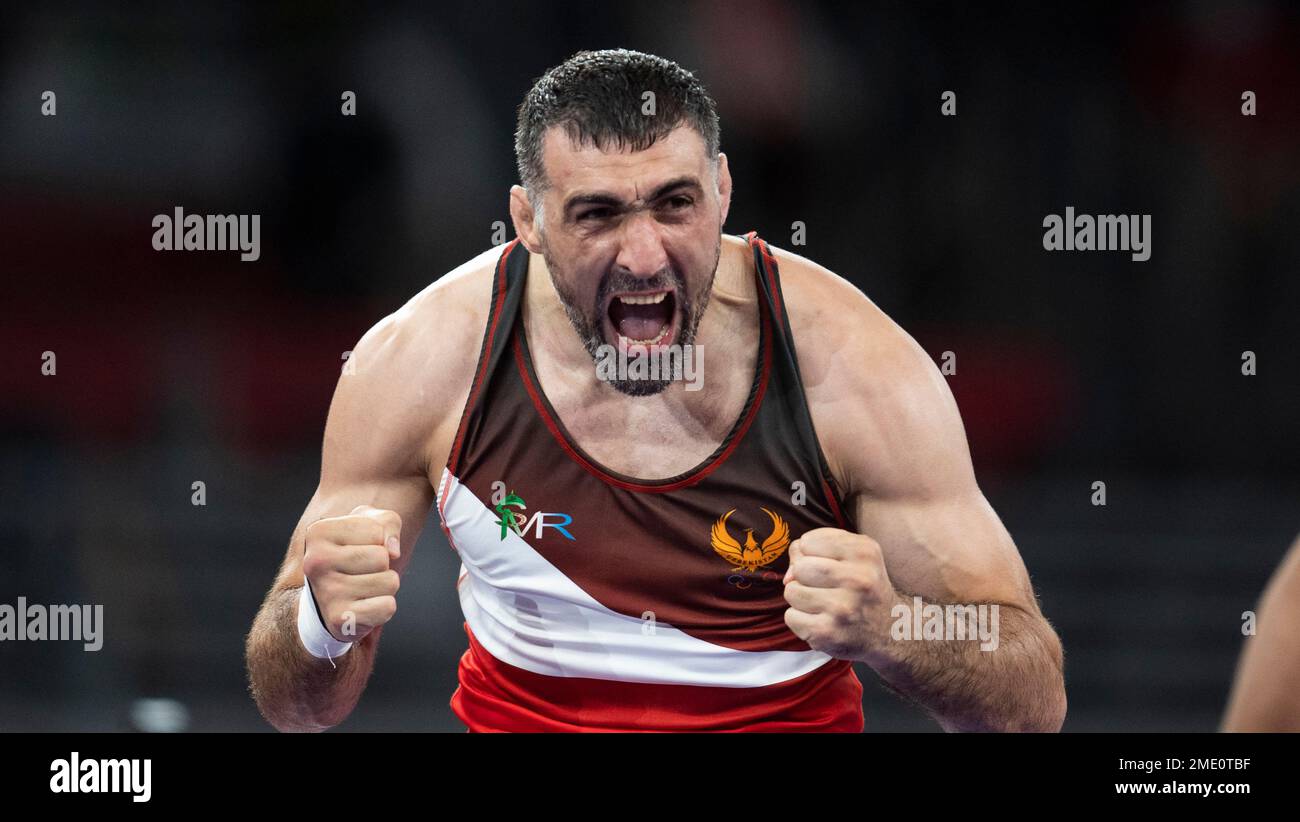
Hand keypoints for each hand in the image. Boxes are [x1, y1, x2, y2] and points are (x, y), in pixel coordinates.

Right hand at [301, 505, 401, 642]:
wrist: (327, 599)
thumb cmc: (354, 552)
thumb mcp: (371, 525)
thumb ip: (388, 523)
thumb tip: (394, 551)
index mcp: (319, 532)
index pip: (376, 530)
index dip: (379, 540)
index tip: (359, 547)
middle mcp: (316, 562)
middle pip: (382, 558)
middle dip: (383, 564)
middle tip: (363, 571)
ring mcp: (326, 592)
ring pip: (390, 582)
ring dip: (385, 585)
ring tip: (363, 587)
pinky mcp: (339, 619)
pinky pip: (388, 607)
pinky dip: (384, 607)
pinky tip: (364, 605)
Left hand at [782, 527, 901, 662]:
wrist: (892, 630)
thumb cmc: (864, 587)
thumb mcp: (855, 554)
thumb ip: (816, 547)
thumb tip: (788, 576)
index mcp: (864, 552)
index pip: (807, 542)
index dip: (810, 554)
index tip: (827, 564)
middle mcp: (857, 579)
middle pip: (799, 567)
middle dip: (803, 576)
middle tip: (824, 587)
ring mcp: (842, 608)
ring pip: (792, 592)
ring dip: (800, 598)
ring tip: (823, 604)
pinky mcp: (828, 633)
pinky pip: (790, 617)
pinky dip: (800, 620)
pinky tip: (821, 620)